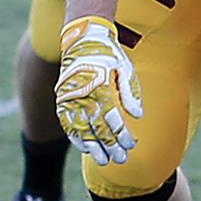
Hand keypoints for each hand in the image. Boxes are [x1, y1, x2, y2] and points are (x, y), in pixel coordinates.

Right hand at [55, 15, 143, 165]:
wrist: (83, 40)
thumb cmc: (109, 56)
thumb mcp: (124, 69)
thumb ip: (130, 93)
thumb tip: (138, 115)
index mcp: (101, 86)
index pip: (113, 118)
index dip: (122, 134)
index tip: (131, 145)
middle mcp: (84, 94)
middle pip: (98, 127)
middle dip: (110, 146)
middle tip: (120, 160)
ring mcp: (71, 98)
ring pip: (82, 129)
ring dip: (93, 147)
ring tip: (103, 161)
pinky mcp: (63, 99)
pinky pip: (67, 123)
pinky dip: (76, 138)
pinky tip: (85, 149)